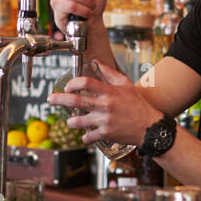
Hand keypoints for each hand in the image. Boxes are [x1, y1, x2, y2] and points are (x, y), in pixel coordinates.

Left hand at [47, 62, 161, 146]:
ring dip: (71, 121)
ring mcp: (104, 121)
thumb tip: (97, 62)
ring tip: (71, 121)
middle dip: (59, 99)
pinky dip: (84, 137)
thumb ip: (109, 73)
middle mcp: (105, 106)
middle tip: (51, 99)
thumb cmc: (137, 104)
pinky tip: (85, 135)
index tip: (68, 86)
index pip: (86, 83)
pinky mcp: (106, 134)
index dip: (73, 83)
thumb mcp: (125, 84)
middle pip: (75, 101)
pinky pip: (88, 137)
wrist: (149, 127)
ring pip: (78, 121)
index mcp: (109, 92)